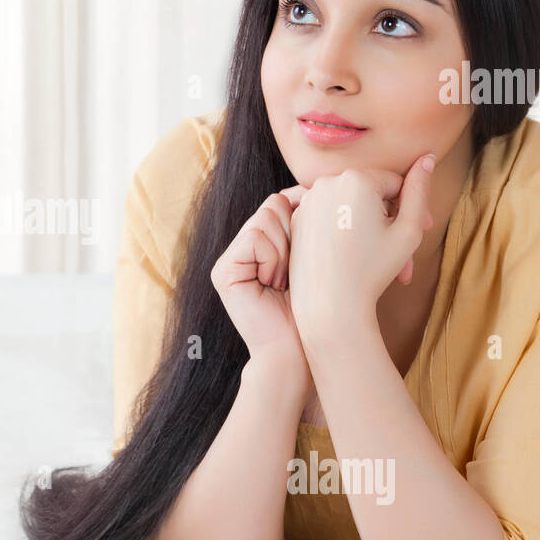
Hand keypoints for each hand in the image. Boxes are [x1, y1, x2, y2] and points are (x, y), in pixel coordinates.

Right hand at [210, 186, 311, 378]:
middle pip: (272, 205)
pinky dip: (273, 257)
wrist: (302, 351)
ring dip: (285, 249)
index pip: (280, 202)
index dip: (303, 213)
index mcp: (261, 244)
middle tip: (297, 272)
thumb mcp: (314, 254)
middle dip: (295, 234)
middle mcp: (241, 249)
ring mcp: (229, 260)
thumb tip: (313, 188)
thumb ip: (304, 222)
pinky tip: (274, 284)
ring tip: (285, 280)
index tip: (315, 247)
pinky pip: (254, 236)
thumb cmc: (316, 307)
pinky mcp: (223, 271)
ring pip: (264, 218)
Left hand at [287, 153, 436, 345]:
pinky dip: (343, 230)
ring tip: (381, 255)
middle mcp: (327, 182)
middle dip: (389, 217)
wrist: (330, 304)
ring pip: (349, 205)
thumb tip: (427, 159)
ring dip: (368, 225)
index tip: (424, 229)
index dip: (412, 206)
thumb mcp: (409, 230)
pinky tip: (354, 255)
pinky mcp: (297, 218)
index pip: (395, 182)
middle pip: (370, 193)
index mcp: (357, 178)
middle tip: (404, 247)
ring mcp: (308, 200)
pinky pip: (328, 216)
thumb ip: (419, 191)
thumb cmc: (373, 269)